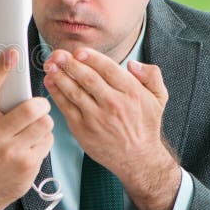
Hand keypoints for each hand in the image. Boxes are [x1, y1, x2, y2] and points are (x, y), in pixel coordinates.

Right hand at [0, 48, 54, 209]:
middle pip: (31, 107)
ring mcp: (10, 151)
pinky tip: (32, 147)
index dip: (2, 68)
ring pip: (44, 124)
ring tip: (33, 130)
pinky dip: (44, 141)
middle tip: (37, 109)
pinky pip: (47, 142)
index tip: (12, 53)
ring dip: (44, 125)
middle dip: (40, 106)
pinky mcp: (27, 165)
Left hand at [43, 47, 180, 209]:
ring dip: (60, 76)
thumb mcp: (158, 98)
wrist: (138, 158)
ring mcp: (96, 118)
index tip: (79, 51)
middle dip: (70, 63)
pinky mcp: (83, 129)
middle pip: (88, 78)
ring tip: (50, 65)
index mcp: (131, 93)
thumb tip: (133, 64)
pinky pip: (66, 107)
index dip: (91, 57)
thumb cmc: (144, 126)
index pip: (108, 69)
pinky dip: (56, 93)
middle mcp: (114, 104)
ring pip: (74, 92)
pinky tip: (50, 82)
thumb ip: (150, 75)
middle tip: (58, 54)